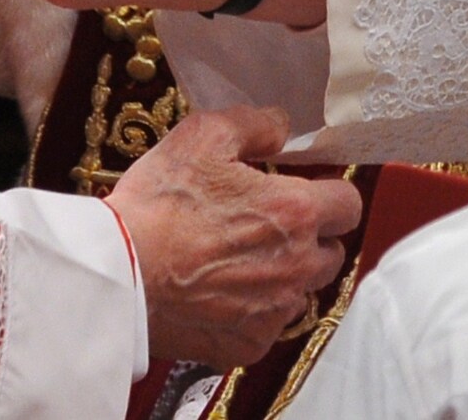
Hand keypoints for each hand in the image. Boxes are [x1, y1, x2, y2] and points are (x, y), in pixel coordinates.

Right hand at [109, 106, 362, 366]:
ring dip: (281, 276)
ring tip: (234, 260)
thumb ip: (254, 124)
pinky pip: (267, 325)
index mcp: (294, 213)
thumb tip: (281, 126)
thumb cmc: (158, 204)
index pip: (348, 204)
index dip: (327, 194)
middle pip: (331, 252)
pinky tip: (216, 291)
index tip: (303, 192)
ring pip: (300, 291)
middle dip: (308, 237)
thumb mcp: (201, 136)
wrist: (119, 274)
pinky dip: (250, 310)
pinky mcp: (249, 344)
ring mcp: (275, 311)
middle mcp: (297, 267)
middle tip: (264, 225)